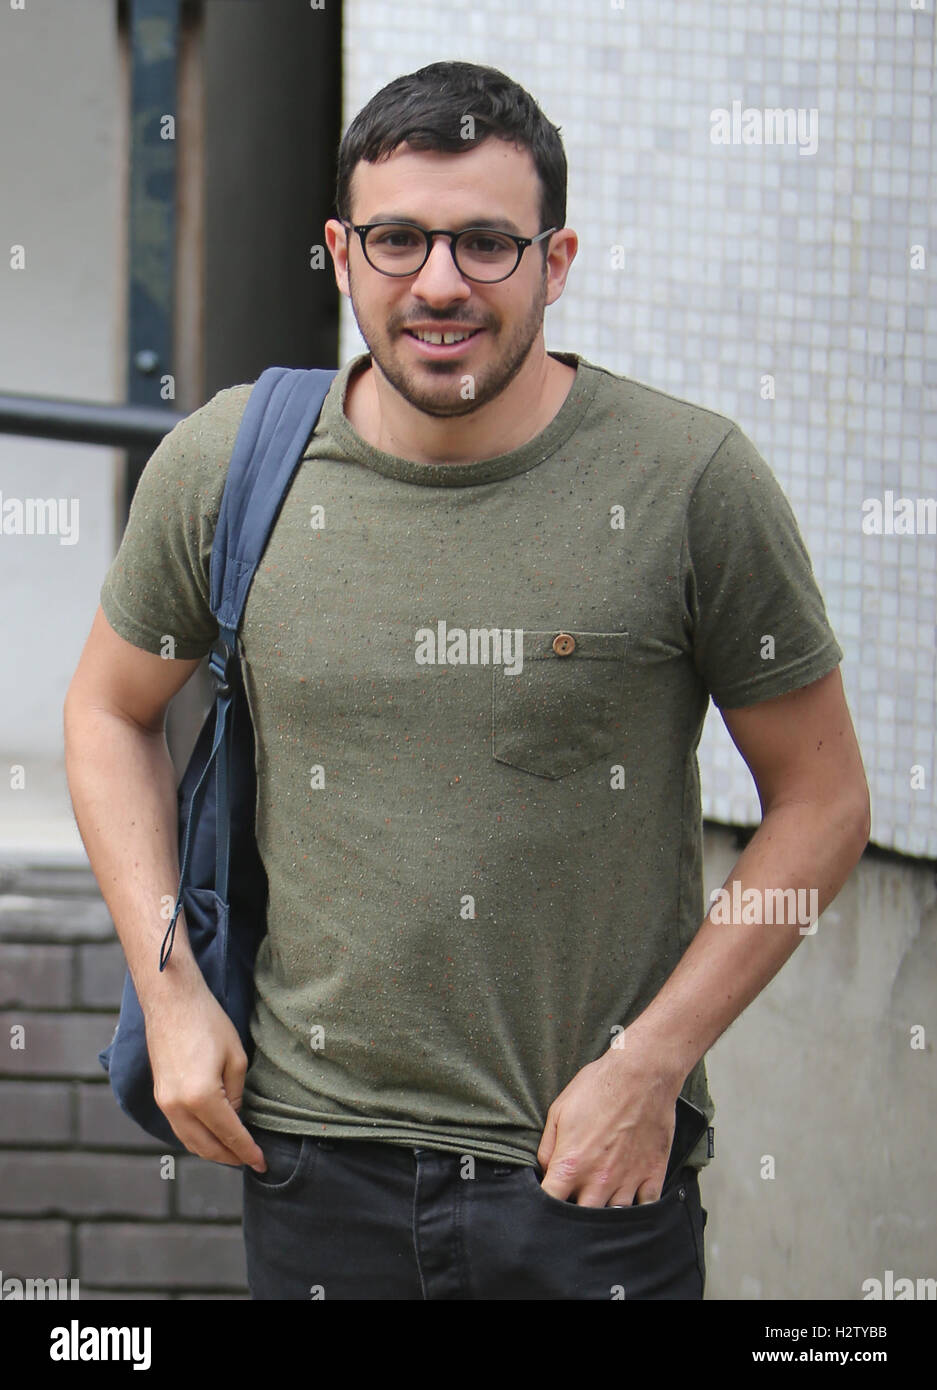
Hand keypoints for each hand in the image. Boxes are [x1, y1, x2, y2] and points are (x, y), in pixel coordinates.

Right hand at [143, 976, 266, 1170]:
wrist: (172, 1001)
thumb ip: (236, 1096)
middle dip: (230, 1157)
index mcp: (200, 1097)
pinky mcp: (159, 1096)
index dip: (248, 1151)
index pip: (229, 1135)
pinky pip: (180, 1128)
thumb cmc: (208, 1022)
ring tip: (234, 1152)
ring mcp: (164, 1103)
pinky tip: (212, 1135)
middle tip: (251, 1160)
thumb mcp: (235, 1059)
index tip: (262, 1163)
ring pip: (190, 1142)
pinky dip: (197, 1138)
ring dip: (212, 1151)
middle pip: (206, 1146)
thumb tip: (235, 1119)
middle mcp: (177, 1107)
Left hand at [536, 1046, 680, 1206]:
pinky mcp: (652, 1176)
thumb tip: (546, 1171)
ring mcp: (628, 1181)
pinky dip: (637, 1210)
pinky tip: (630, 1199)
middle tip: (575, 1199)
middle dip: (574, 1213)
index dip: (544, 1206)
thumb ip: (548, 1148)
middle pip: (581, 1219)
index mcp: (572, 1164)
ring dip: (604, 1212)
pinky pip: (645, 1209)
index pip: (550, 1203)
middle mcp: (599, 1180)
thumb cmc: (599, 1087)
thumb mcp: (559, 1110)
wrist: (642, 1074)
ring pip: (613, 1218)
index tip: (547, 1201)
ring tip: (600, 1199)